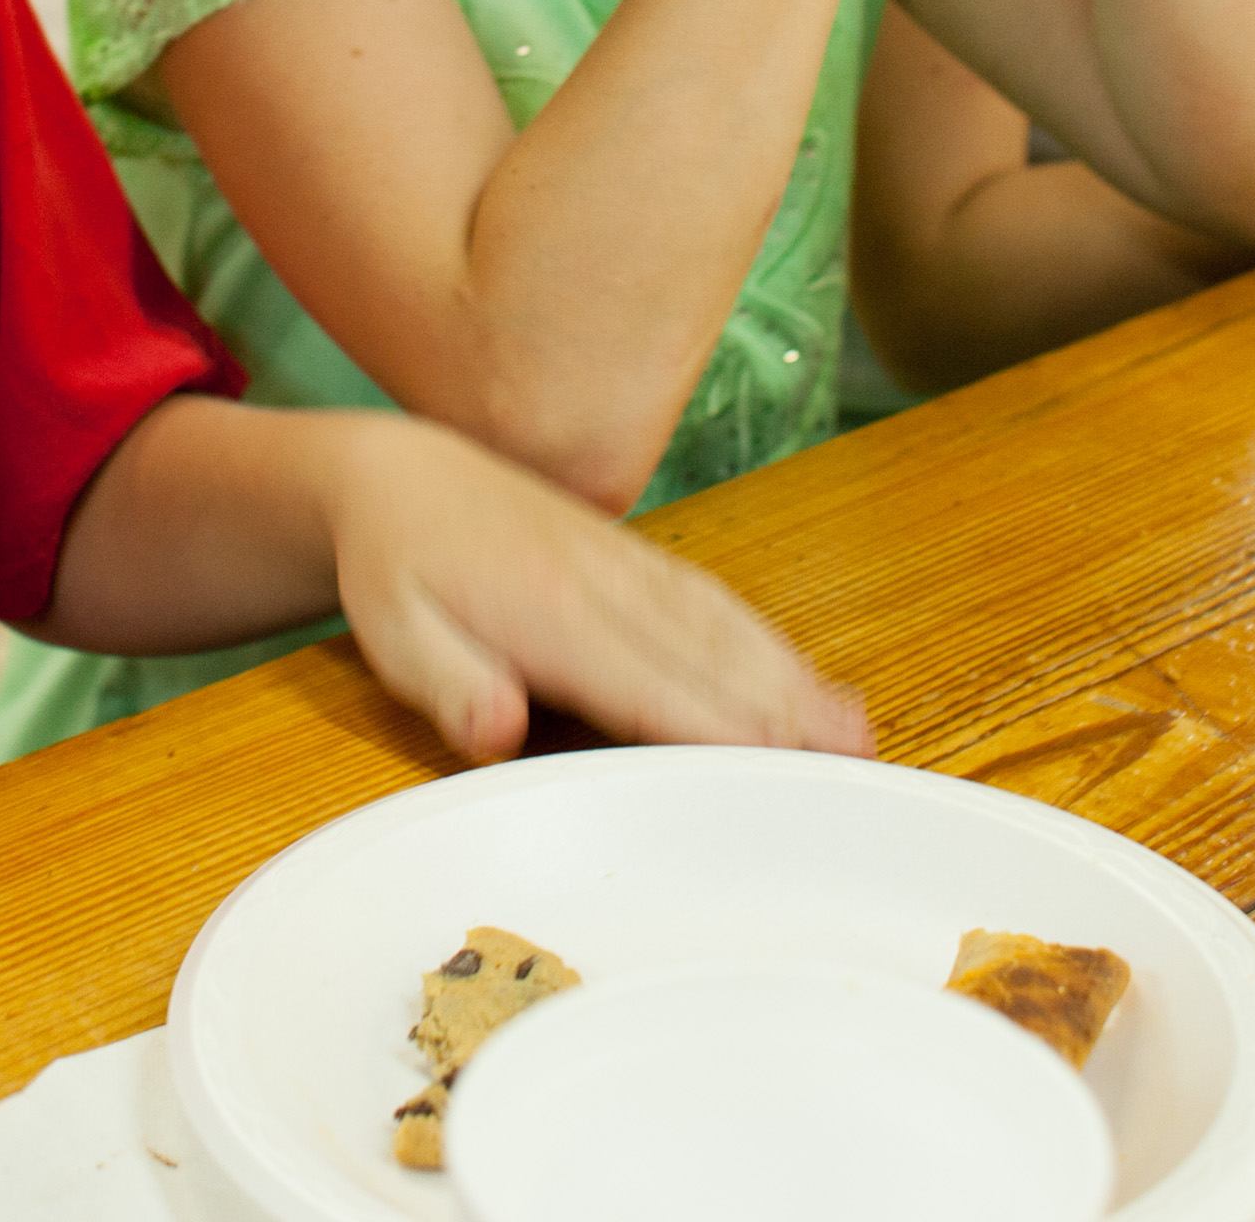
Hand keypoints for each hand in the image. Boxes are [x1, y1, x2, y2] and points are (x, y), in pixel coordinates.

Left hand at [319, 414, 871, 763]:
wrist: (401, 473)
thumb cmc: (398, 565)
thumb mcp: (393, 630)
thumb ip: (446, 682)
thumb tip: (497, 726)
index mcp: (550, 612)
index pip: (649, 688)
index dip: (717, 734)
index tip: (782, 778)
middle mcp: (604, 584)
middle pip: (710, 663)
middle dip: (783, 721)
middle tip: (861, 781)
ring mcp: (628, 566)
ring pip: (726, 630)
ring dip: (793, 683)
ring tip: (857, 738)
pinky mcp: (635, 560)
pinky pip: (714, 605)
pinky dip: (769, 645)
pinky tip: (805, 681)